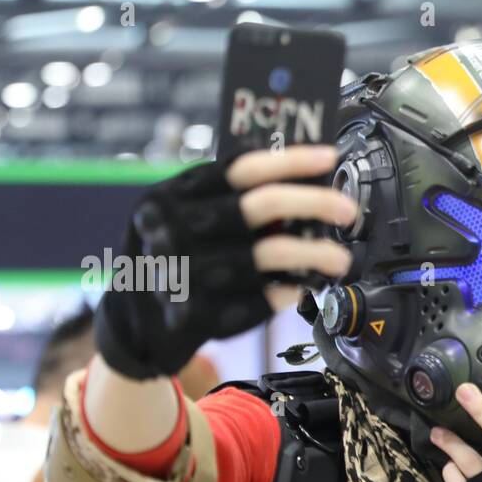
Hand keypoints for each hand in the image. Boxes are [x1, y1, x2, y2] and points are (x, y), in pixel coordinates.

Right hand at [95, 144, 354, 378]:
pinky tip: (302, 287)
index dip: (288, 161)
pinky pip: (259, 299)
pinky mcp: (196, 314)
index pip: (239, 169)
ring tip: (340, 259)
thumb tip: (298, 182)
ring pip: (266, 255)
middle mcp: (173, 229)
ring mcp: (183, 272)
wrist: (134, 323)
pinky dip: (288, 292)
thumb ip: (225, 199)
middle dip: (313, 203)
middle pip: (259, 206)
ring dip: (314, 255)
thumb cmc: (171, 259)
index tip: (328, 157)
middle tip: (347, 210)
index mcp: (172, 196)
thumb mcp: (181, 216)